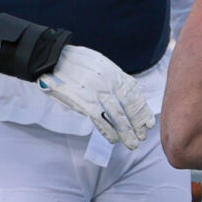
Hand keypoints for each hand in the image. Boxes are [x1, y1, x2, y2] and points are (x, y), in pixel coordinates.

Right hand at [37, 45, 152, 149]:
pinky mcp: (84, 102)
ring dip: (126, 132)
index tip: (149, 123)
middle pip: (129, 107)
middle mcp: (110, 83)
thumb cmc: (74, 63)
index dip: (143, 110)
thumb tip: (122, 98)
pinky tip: (114, 139)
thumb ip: (112, 80)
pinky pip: (100, 120)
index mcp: (114, 73)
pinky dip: (108, 131)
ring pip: (118, 116)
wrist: (52, 58)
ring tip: (132, 143)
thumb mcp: (99, 65)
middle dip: (137, 124)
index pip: (134, 95)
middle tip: (142, 137)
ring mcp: (97, 92)